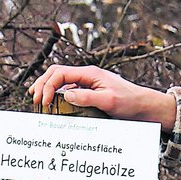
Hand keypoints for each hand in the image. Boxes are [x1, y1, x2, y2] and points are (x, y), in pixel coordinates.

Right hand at [30, 63, 176, 130]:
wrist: (145, 106)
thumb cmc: (130, 102)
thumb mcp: (109, 100)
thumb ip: (87, 97)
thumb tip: (66, 95)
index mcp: (89, 73)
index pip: (59, 73)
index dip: (47, 86)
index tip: (43, 102)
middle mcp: (86, 76)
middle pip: (56, 73)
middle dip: (43, 84)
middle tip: (35, 100)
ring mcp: (87, 83)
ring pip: (60, 81)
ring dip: (48, 88)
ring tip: (38, 100)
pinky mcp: (89, 92)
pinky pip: (68, 90)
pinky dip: (57, 96)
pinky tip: (52, 105)